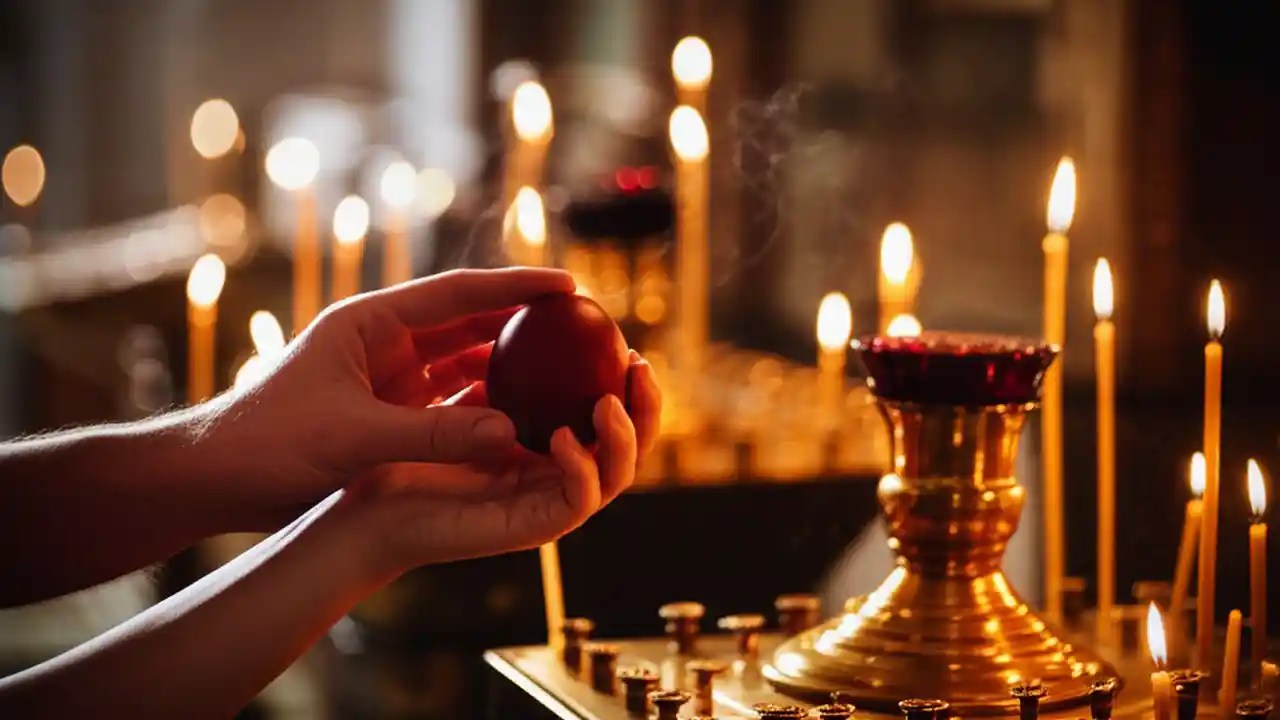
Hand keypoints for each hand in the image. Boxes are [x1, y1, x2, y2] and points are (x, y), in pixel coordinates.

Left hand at [206, 267, 659, 539]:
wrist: (212, 478)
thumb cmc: (266, 444)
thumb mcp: (352, 437)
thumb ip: (431, 434)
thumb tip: (509, 431)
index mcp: (370, 322)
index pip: (458, 294)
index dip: (517, 287)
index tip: (568, 286)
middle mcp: (384, 343)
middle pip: (469, 322)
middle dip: (524, 322)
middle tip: (581, 325)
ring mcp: (387, 378)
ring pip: (463, 363)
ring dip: (511, 366)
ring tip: (566, 369)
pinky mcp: (386, 414)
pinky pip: (450, 402)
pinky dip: (486, 406)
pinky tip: (524, 417)